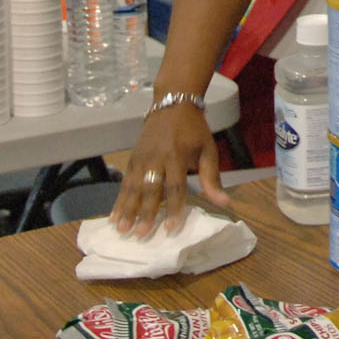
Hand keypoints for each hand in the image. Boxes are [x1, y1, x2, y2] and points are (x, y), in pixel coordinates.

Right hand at [109, 101, 229, 236]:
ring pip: (133, 187)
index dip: (174, 208)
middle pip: (150, 189)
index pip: (175, 186)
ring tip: (122, 230)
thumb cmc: (194, 130)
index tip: (171, 228)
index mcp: (177, 156)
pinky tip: (113, 216)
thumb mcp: (208, 150)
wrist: (172, 103)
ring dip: (127, 210)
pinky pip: (124, 182)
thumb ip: (212, 178)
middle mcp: (156, 158)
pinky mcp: (132, 158)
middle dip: (145, 213)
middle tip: (142, 235)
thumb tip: (225, 203)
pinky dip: (118, 200)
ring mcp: (141, 158)